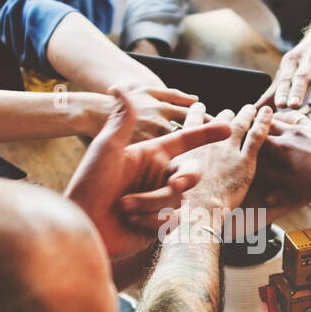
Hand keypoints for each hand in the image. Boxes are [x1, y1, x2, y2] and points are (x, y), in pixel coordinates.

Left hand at [66, 88, 230, 259]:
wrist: (82, 224)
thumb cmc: (89, 185)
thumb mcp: (105, 149)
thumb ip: (122, 120)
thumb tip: (117, 87)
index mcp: (151, 154)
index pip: (185, 140)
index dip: (206, 133)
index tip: (227, 127)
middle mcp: (159, 175)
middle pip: (191, 172)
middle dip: (186, 177)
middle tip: (175, 183)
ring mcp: (160, 200)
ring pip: (178, 198)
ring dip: (151, 203)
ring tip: (123, 207)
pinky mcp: (159, 224)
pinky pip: (172, 219)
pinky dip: (151, 220)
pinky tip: (130, 222)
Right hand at [171, 102, 273, 219]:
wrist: (199, 211)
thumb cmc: (181, 202)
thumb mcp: (169, 179)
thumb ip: (174, 167)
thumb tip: (173, 167)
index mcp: (189, 146)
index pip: (192, 122)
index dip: (197, 112)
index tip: (199, 107)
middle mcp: (209, 144)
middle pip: (218, 123)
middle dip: (224, 117)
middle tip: (229, 114)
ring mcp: (228, 150)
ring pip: (240, 125)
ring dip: (246, 114)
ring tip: (250, 108)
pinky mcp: (245, 161)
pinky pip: (257, 136)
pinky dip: (263, 122)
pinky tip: (268, 113)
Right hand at [257, 110, 310, 204]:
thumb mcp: (293, 185)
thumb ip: (272, 180)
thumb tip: (254, 178)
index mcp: (282, 147)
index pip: (258, 138)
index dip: (248, 135)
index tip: (242, 134)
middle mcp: (294, 132)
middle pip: (271, 122)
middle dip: (262, 122)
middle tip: (254, 121)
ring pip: (291, 115)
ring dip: (281, 116)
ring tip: (275, 116)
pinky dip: (304, 116)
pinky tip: (303, 117)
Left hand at [263, 2, 310, 109]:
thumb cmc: (309, 54)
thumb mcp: (291, 66)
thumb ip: (275, 88)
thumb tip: (254, 109)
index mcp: (293, 60)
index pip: (286, 78)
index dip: (282, 91)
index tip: (277, 106)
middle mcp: (309, 57)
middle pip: (301, 76)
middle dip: (296, 91)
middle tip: (292, 106)